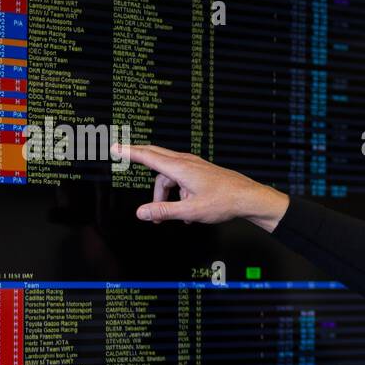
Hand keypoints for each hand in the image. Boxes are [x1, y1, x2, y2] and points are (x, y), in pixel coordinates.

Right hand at [112, 143, 289, 231]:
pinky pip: (182, 181)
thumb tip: (142, 213)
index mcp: (180, 168)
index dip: (129, 152)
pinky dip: (179, 194)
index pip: (148, 156)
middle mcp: (186, 163)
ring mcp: (195, 167)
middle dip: (140, 161)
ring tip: (172, 216)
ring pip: (169, 176)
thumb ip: (164, 211)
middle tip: (123, 157)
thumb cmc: (225, 201)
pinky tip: (187, 213)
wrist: (249, 198)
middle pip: (156, 158)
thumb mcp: (191, 211)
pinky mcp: (201, 173)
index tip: (115, 147)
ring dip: (166, 194)